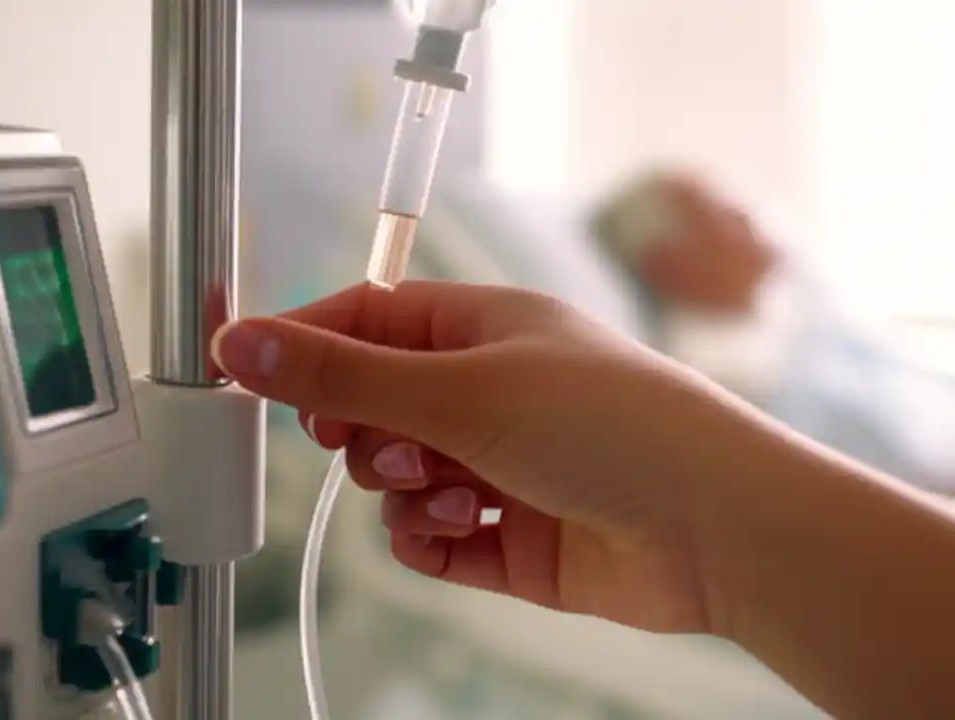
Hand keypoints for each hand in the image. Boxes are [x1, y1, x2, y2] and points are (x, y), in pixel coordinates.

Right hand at [212, 282, 732, 632]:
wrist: (711, 526)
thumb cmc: (610, 426)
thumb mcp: (460, 389)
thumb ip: (344, 375)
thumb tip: (242, 340)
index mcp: (484, 329)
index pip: (368, 321)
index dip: (307, 345)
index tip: (248, 371)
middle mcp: (491, 393)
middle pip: (375, 406)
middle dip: (364, 432)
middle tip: (382, 443)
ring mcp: (500, 466)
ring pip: (398, 480)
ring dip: (404, 492)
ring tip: (450, 493)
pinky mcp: (511, 537)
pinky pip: (431, 540)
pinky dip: (430, 541)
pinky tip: (462, 534)